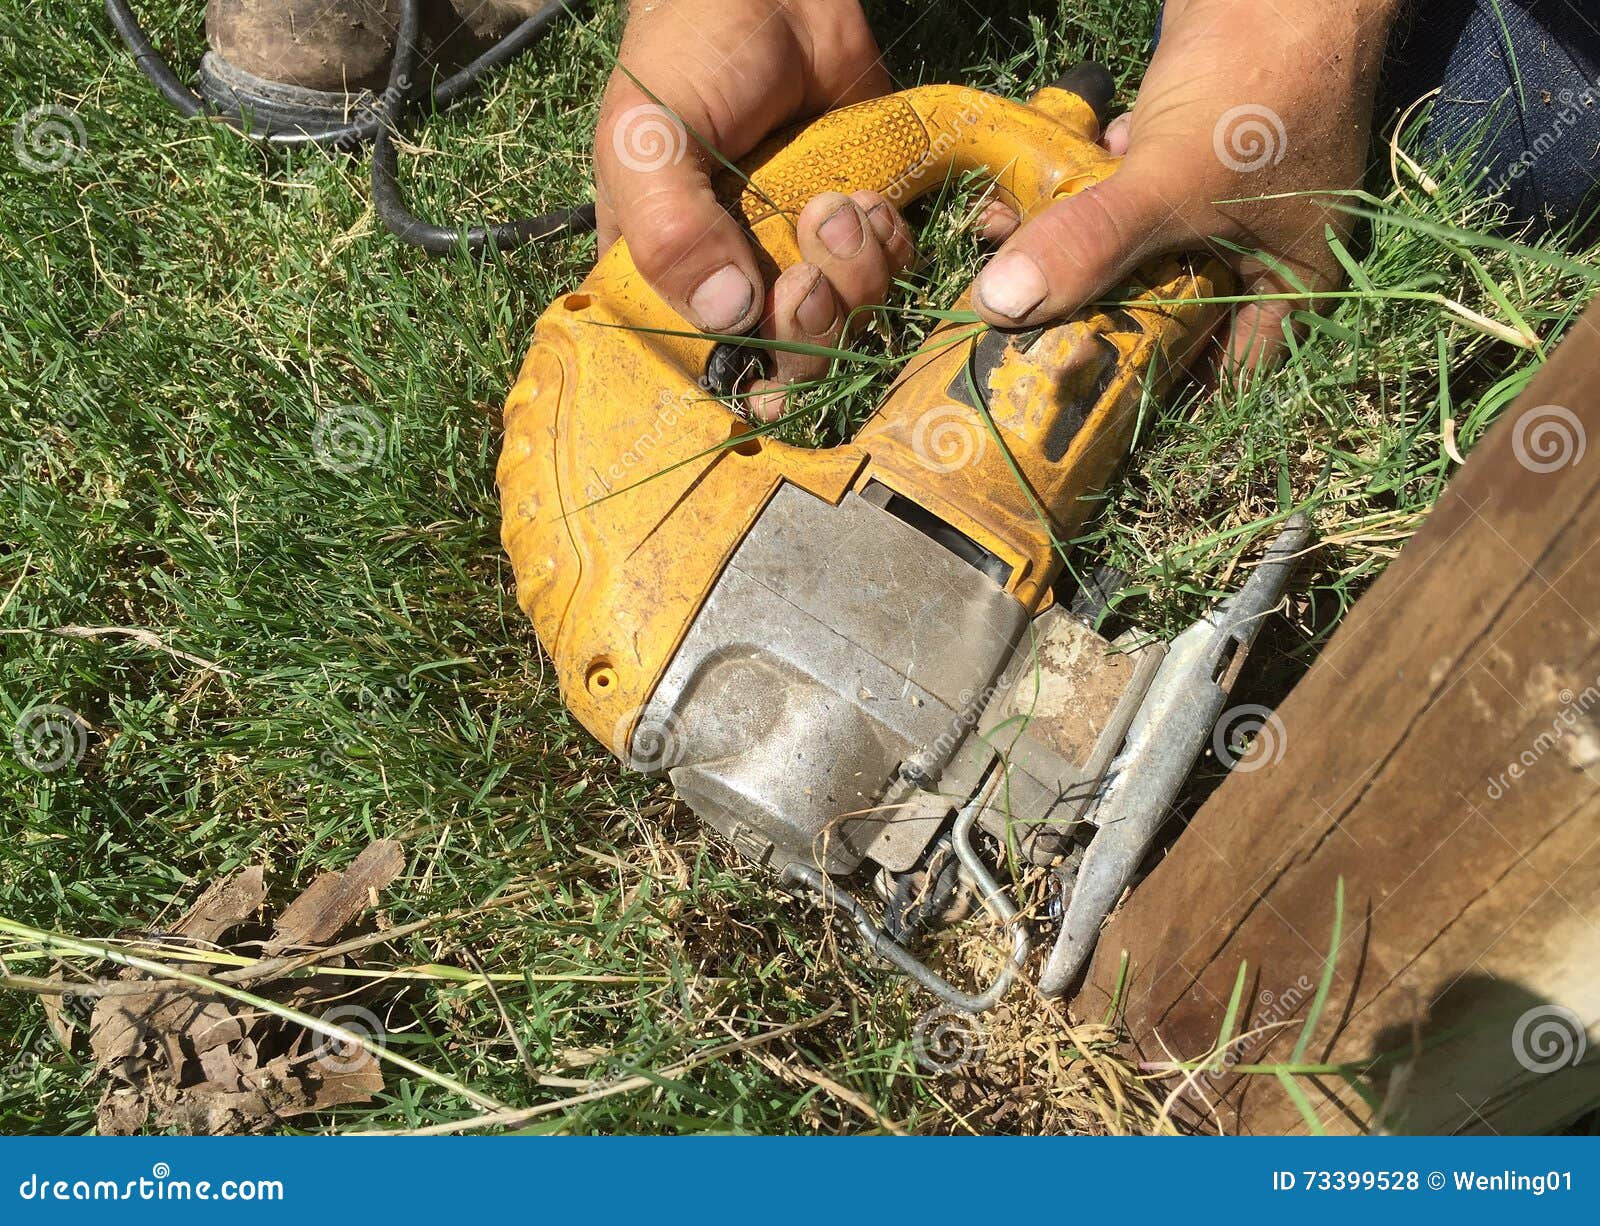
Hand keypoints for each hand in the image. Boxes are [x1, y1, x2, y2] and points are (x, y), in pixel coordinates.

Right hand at [594, 0, 913, 417]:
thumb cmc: (689, 56)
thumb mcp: (647, 136)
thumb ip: (667, 228)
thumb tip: (729, 316)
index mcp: (664, 281)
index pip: (698, 374)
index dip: (740, 376)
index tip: (761, 325)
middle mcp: (733, 287)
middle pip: (784, 370)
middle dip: (810, 329)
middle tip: (809, 269)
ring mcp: (799, 263)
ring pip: (846, 330)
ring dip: (858, 280)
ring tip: (842, 205)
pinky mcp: (858, 236)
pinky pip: (890, 281)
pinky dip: (893, 251)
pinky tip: (873, 202)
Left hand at [974, 0, 1403, 370]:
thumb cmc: (1261, 82)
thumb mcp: (1173, 181)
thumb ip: (1092, 244)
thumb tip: (1000, 307)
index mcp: (1289, 281)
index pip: (1224, 372)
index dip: (1157, 392)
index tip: (1076, 406)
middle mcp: (1255, 247)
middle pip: (1164, 307)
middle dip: (1090, 311)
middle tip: (1016, 331)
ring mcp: (1218, 194)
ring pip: (1133, 243)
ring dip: (1068, 244)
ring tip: (1001, 259)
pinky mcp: (1183, 146)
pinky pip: (1124, 187)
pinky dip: (1084, 187)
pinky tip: (1033, 188)